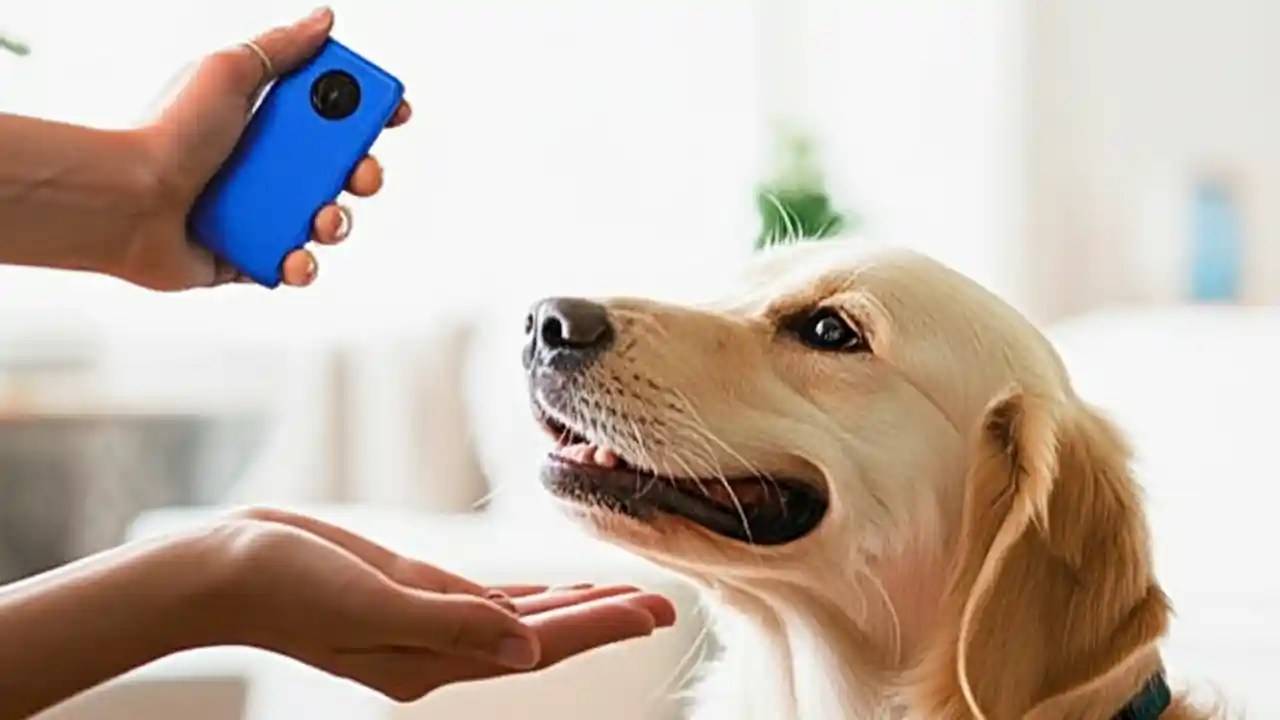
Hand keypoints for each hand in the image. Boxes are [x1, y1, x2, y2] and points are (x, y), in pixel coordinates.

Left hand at [122, 7, 410, 289]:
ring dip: (336, 223)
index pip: (331, 116)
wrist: (128, 200)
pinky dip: (300, 265)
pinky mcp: (247, 257)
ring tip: (319, 220)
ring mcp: (259, 214)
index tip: (393, 115)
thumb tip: (324, 20)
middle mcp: (265, 167)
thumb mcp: (229, 72)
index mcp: (265, 122)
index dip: (366, 116)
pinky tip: (292, 256)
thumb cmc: (170, 133)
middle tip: (361, 175)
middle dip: (363, 174)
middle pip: (340, 171)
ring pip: (325, 222)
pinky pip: (292, 266)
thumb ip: (280, 47)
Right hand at [192, 508, 675, 701]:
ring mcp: (427, 621)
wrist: (225, 570)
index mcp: (433, 657)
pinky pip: (488, 599)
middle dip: (604, 619)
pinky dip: (528, 595)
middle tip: (664, 603)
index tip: (655, 612)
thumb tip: (528, 644)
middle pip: (542, 634)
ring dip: (575, 608)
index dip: (600, 627)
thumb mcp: (371, 602)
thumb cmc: (287, 585)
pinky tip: (554, 593)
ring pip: (521, 616)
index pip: (538, 643)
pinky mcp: (412, 592)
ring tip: (626, 597)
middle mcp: (440, 646)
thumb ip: (451, 623)